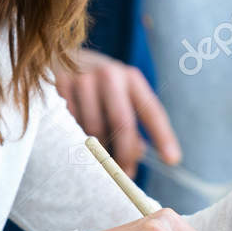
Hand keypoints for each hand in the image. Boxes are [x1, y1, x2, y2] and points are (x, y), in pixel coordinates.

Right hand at [55, 49, 179, 177]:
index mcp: (130, 78)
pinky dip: (77, 142)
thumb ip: (132, 123)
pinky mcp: (59, 87)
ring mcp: (82, 79)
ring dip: (99, 153)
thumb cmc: (97, 86)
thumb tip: (136, 154)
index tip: (172, 160)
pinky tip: (78, 146)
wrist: (59, 56)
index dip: (163, 137)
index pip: (151, 111)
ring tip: (102, 164)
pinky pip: (70, 126)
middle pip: (122, 122)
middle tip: (127, 175)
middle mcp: (109, 74)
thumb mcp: (120, 96)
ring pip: (93, 129)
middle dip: (126, 154)